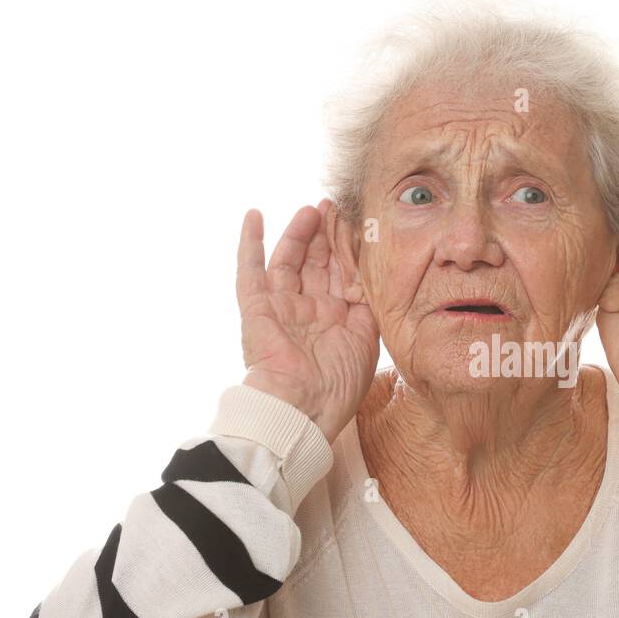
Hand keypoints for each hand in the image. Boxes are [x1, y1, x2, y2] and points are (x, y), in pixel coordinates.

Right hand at [236, 200, 379, 442]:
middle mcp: (308, 312)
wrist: (303, 410)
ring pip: (289, 262)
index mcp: (334, 321)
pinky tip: (254, 216)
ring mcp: (281, 309)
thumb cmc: (338, 385)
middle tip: (334, 207)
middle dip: (325, 235)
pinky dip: (250, 243)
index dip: (348, 250)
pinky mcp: (256, 310)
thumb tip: (369, 272)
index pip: (342, 276)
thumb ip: (367, 304)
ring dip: (299, 234)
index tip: (357, 224)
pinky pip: (249, 272)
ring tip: (311, 210)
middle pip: (316, 264)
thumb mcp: (366, 339)